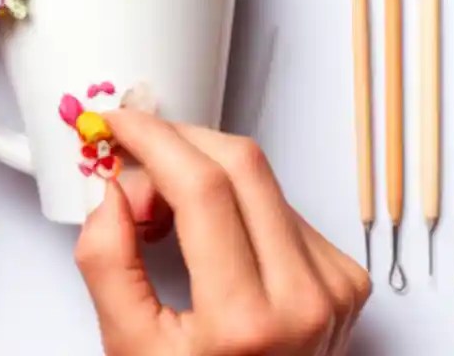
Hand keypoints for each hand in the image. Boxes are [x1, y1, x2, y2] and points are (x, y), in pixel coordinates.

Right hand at [75, 110, 370, 354]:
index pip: (203, 186)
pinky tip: (208, 234)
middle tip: (133, 161)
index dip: (155, 138)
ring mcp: (333, 287)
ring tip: (164, 217)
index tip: (121, 121)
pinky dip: (237, 202)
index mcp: (247, 320)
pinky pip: (284, 207)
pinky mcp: (346, 280)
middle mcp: (305, 298)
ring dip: (205, 174)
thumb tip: (110, 188)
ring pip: (264, 180)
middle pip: (241, 164)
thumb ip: (107, 261)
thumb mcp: (129, 349)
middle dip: (178, 143)